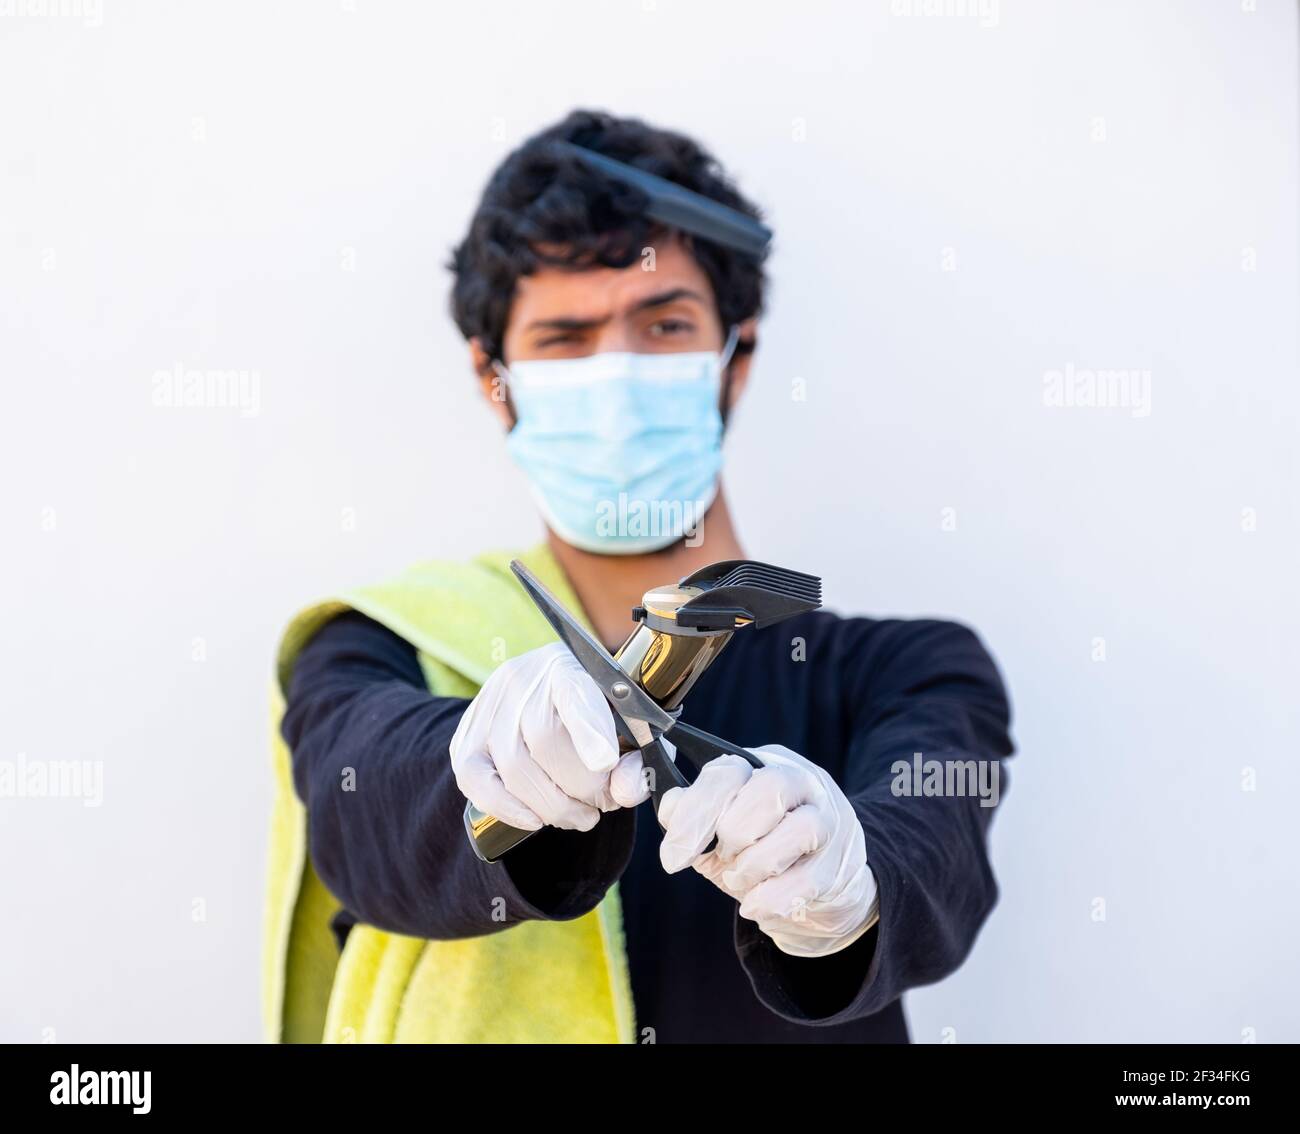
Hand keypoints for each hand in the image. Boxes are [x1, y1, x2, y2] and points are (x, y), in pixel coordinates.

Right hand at [450, 642, 650, 831]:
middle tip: (601, 804)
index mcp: (570, 668)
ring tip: (579, 815)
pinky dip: (505, 807)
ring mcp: (489, 707)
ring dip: (552, 806)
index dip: (589, 731)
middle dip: (582, 787)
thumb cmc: (594, 713)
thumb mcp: (626, 727)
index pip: (574, 693)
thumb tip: (626, 790)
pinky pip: (474, 778)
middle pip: (547, 740)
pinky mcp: (466, 736)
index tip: (606, 761)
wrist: (546, 695)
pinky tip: (534, 819)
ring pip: (515, 766)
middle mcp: (524, 680)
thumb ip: (636, 758)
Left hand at [657, 744, 878, 957]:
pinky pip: (808, 878)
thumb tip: (671, 808)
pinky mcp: (838, 863)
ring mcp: (827, 820)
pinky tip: (754, 905)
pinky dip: (771, 898)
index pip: (727, 771)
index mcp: (762, 764)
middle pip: (768, 790)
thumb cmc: (758, 849)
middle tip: (723, 857)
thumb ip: (692, 816)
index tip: (673, 857)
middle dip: (733, 833)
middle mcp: (801, 782)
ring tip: (739, 879)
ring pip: (797, 829)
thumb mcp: (719, 829)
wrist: (815, 886)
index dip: (695, 813)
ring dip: (754, 865)